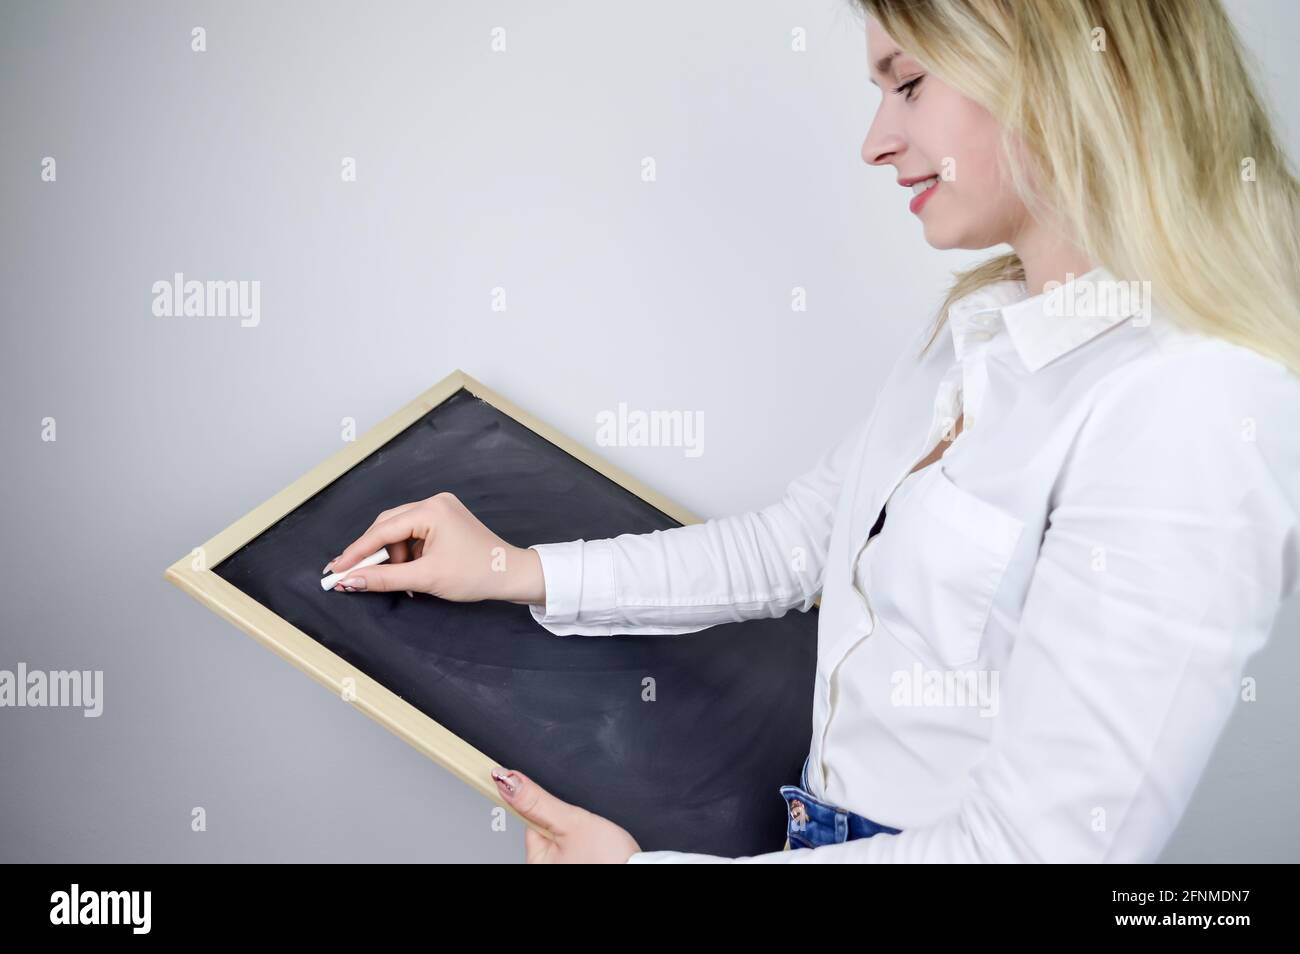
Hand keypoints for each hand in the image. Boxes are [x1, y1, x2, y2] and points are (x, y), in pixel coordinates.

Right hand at [323, 492, 545, 603]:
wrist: (511, 574)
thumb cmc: (477, 574)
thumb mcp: (426, 578)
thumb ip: (385, 578)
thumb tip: (351, 580)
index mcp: (431, 510)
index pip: (382, 530)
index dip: (357, 551)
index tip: (336, 569)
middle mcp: (434, 502)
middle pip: (388, 525)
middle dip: (373, 553)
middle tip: (353, 575)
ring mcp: (441, 509)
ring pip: (399, 530)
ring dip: (393, 556)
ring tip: (399, 579)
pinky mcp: (445, 520)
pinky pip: (414, 533)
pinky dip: (407, 553)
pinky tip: (410, 571)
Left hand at [491, 767, 640, 862]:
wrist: (639, 872)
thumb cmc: (609, 860)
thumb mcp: (572, 822)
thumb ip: (538, 801)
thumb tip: (508, 780)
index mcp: (535, 862)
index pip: (529, 821)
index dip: (550, 809)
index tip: (560, 808)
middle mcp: (546, 867)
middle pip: (547, 830)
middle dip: (566, 822)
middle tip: (587, 830)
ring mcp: (563, 866)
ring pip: (564, 839)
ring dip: (579, 832)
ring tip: (597, 839)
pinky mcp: (579, 864)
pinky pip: (577, 849)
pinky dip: (587, 844)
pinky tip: (599, 846)